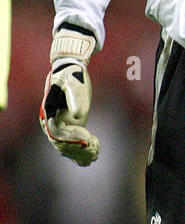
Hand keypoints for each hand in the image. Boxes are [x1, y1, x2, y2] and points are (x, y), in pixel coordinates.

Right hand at [39, 28, 99, 164]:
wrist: (71, 71)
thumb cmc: (71, 76)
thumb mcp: (73, 84)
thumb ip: (75, 98)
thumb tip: (78, 115)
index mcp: (48, 114)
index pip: (57, 134)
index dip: (72, 139)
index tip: (88, 137)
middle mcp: (52, 123)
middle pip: (62, 145)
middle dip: (79, 149)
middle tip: (95, 148)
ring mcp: (61, 127)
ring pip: (68, 148)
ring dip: (82, 153)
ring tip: (97, 150)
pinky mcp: (70, 129)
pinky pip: (74, 146)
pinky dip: (83, 153)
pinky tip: (96, 153)